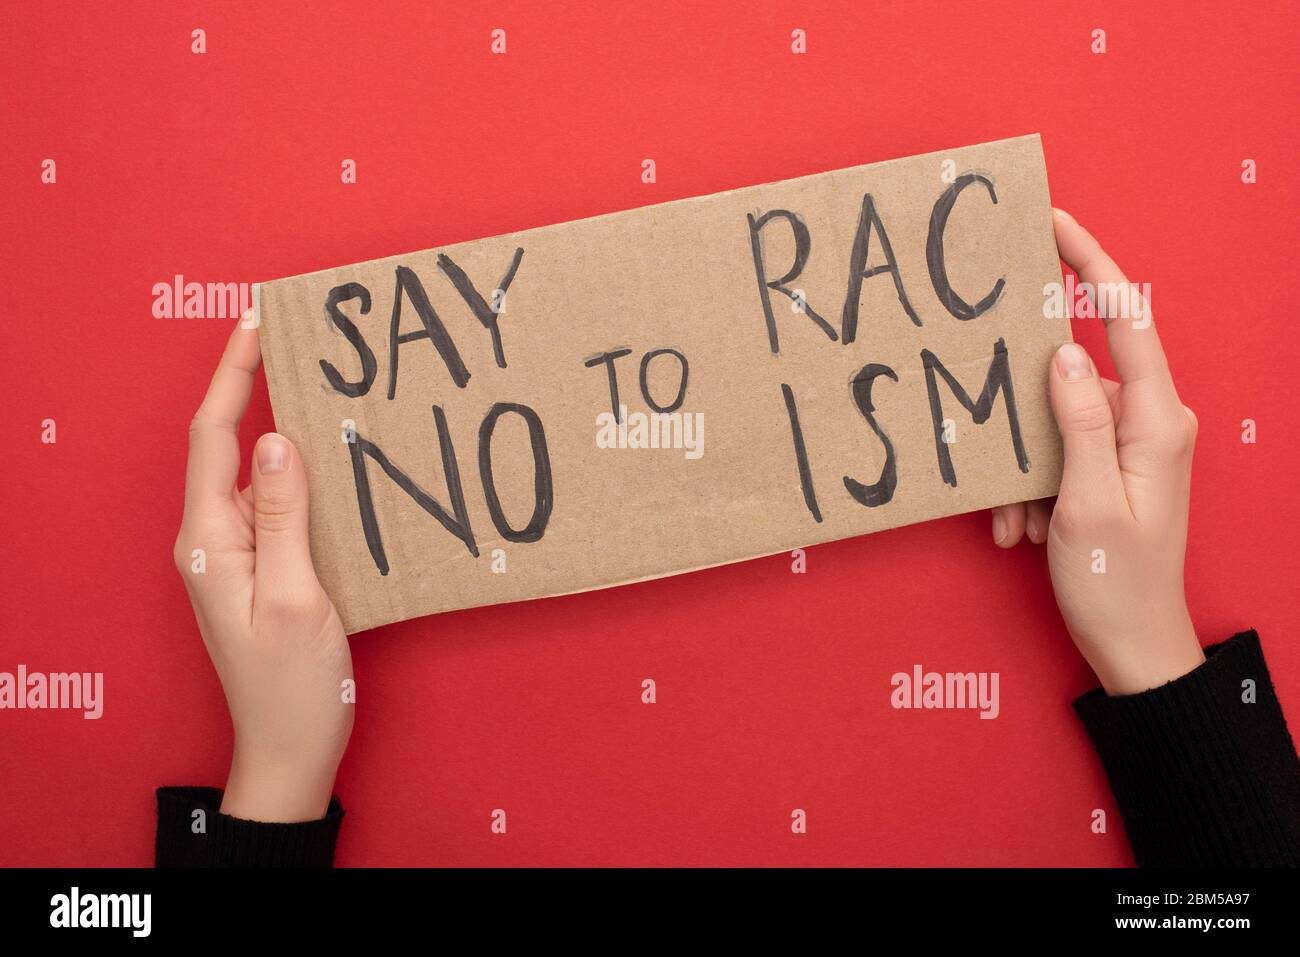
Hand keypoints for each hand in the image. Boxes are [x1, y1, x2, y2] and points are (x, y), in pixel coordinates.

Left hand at [173, 318, 353, 821]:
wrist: (291, 749)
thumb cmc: (294, 685)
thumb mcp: (297, 596)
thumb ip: (284, 516)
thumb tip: (274, 439)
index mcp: (211, 541)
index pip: (211, 437)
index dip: (231, 373)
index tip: (256, 322)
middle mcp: (214, 539)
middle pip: (225, 445)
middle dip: (251, 384)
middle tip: (292, 337)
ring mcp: (237, 554)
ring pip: (254, 473)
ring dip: (279, 425)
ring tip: (319, 383)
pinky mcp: (262, 568)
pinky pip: (275, 504)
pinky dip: (299, 471)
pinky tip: (331, 457)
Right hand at [992, 210, 1203, 694]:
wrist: (1134, 646)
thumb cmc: (1116, 583)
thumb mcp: (1085, 502)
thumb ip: (1076, 421)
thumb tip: (1062, 351)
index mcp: (1156, 420)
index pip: (1127, 317)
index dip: (1090, 263)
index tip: (1053, 223)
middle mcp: (1150, 422)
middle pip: (1074, 381)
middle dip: (1025, 424)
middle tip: (1004, 481)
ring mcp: (1132, 446)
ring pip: (1056, 424)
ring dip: (1024, 472)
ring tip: (1015, 525)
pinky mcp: (1113, 468)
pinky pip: (1059, 454)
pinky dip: (1031, 488)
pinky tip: (1020, 531)